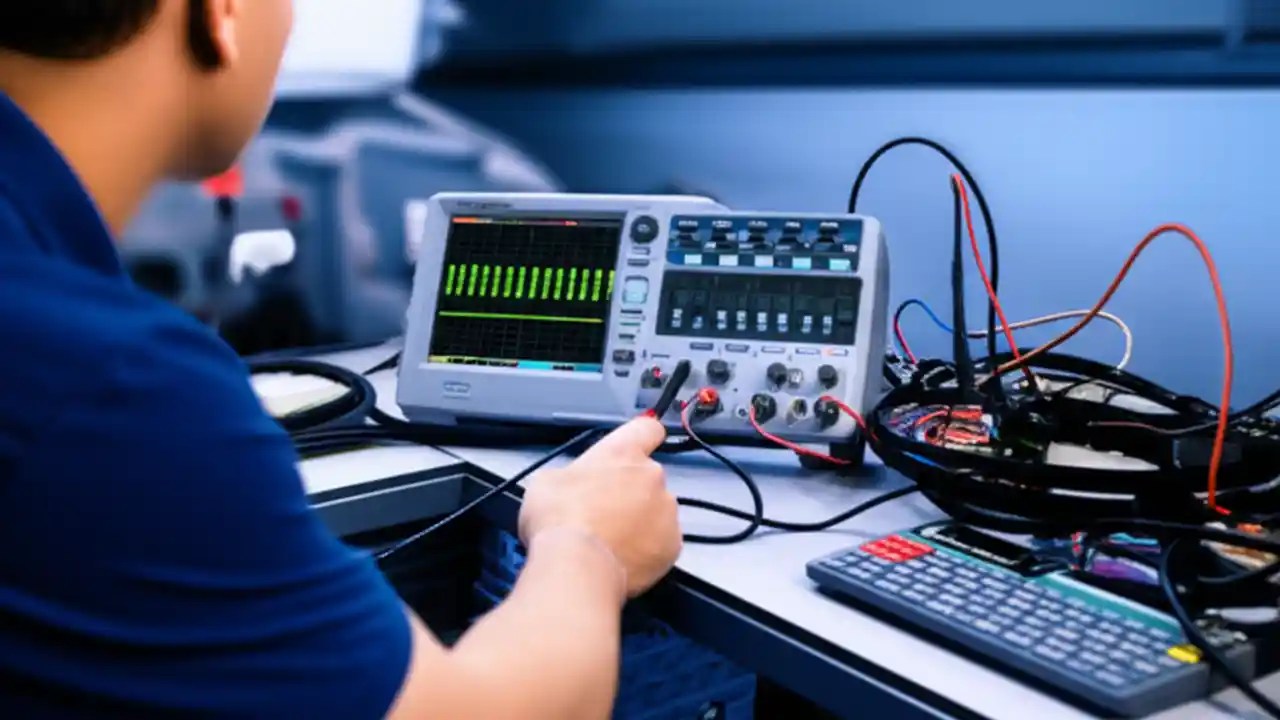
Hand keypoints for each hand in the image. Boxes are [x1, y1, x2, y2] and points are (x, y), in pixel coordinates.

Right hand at [519, 417, 681, 597]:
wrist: (577, 566)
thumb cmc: (560, 519)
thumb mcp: (548, 481)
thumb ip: (574, 474)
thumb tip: (575, 486)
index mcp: (623, 452)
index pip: (647, 428)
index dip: (641, 438)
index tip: (634, 449)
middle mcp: (652, 476)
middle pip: (648, 477)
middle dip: (630, 492)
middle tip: (603, 512)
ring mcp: (667, 511)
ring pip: (657, 511)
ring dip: (640, 521)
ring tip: (610, 541)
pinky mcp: (672, 545)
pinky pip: (662, 543)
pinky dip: (647, 550)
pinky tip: (621, 558)